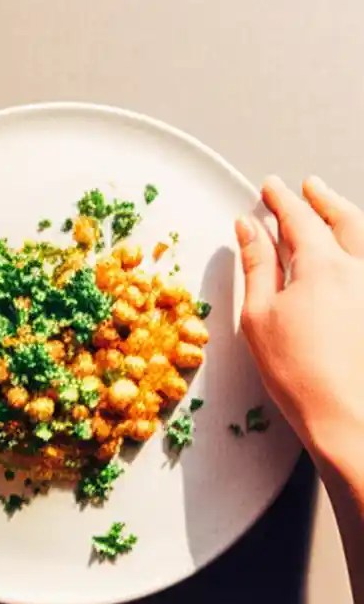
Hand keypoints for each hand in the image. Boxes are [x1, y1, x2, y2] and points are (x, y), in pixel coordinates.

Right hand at [237, 176, 363, 487]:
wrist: (349, 415)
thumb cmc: (301, 374)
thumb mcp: (260, 316)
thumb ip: (257, 266)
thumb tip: (250, 230)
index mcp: (324, 267)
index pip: (300, 220)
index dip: (283, 200)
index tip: (272, 189)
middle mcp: (360, 269)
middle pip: (343, 219)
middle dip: (322, 200)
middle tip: (309, 188)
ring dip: (346, 216)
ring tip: (333, 209)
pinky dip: (360, 246)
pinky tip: (354, 251)